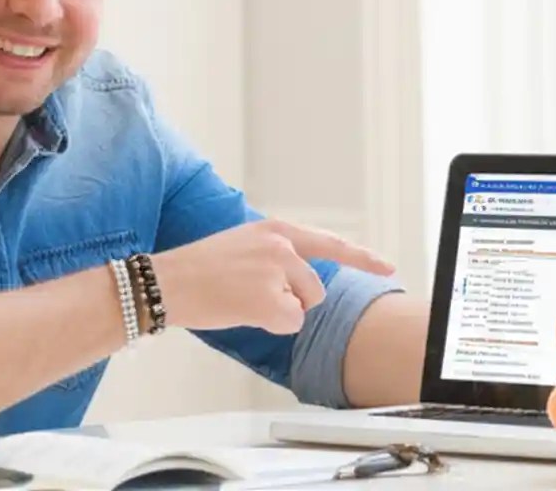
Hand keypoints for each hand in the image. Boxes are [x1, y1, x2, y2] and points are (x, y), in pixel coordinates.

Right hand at [153, 219, 395, 334]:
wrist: (167, 281)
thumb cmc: (200, 269)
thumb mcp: (245, 244)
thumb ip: (278, 255)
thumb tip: (306, 283)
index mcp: (277, 230)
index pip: (329, 243)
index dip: (363, 257)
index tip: (388, 267)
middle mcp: (282, 245)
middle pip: (315, 288)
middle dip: (292, 299)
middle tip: (250, 293)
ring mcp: (277, 270)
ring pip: (303, 307)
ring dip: (278, 312)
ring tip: (242, 298)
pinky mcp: (270, 297)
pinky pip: (289, 324)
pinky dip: (269, 325)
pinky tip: (241, 310)